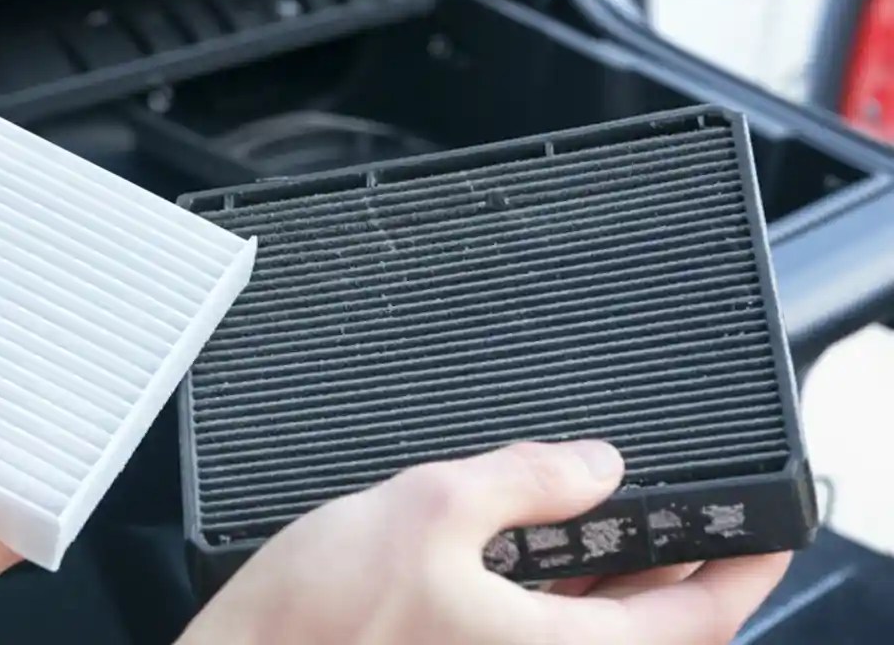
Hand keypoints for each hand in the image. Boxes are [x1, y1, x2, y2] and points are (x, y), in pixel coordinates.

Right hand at [180, 441, 789, 644]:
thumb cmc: (320, 619)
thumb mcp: (430, 508)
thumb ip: (525, 477)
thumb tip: (594, 463)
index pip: (696, 620)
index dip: (741, 565)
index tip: (768, 526)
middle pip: (650, 624)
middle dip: (677, 556)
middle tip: (685, 495)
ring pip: (595, 624)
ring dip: (615, 566)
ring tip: (615, 501)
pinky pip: (544, 624)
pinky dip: (561, 581)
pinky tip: (538, 533)